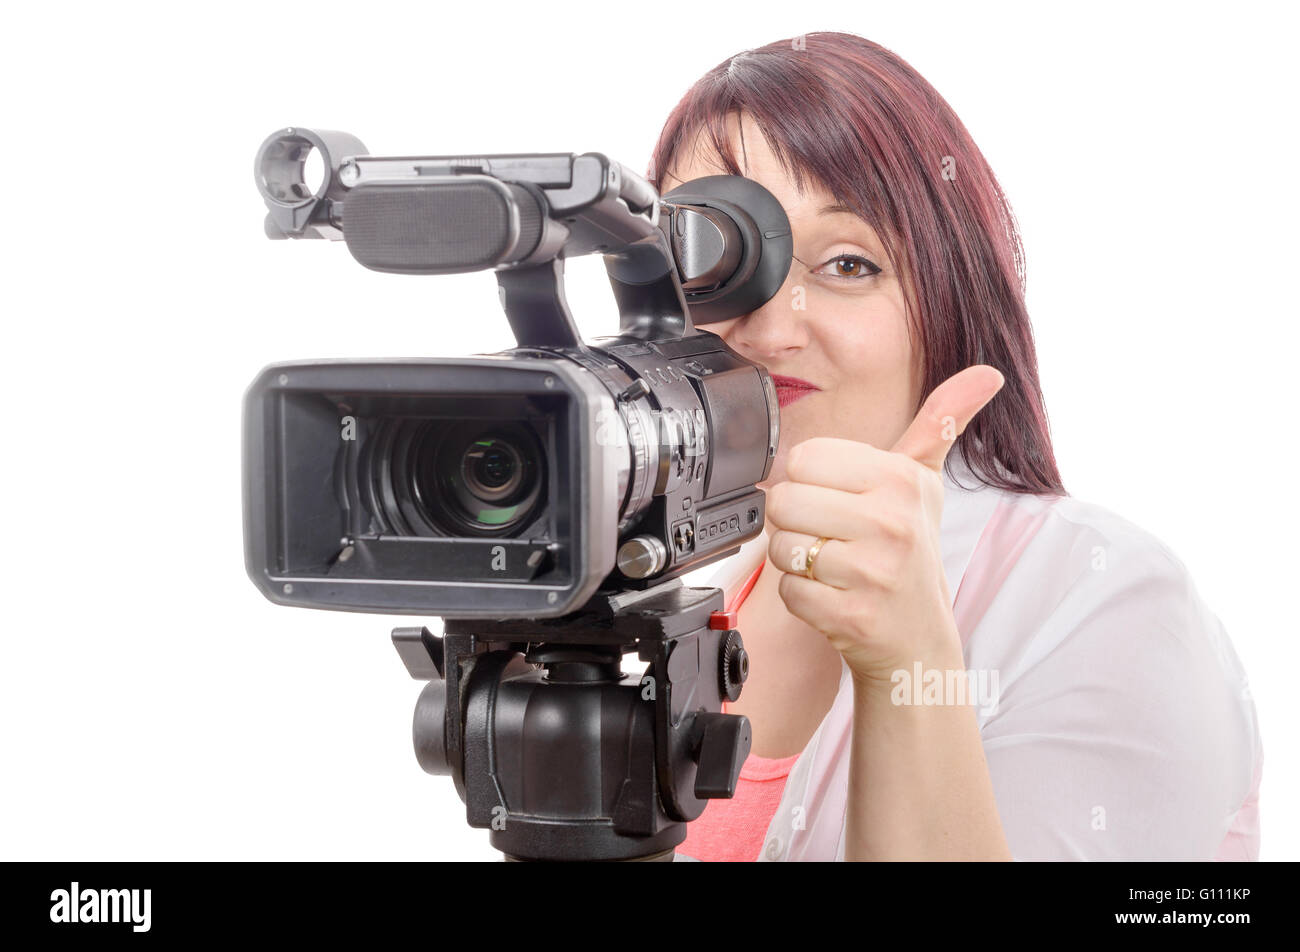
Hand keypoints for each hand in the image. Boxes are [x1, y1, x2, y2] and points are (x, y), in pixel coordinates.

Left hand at [763, 365, 1004, 685]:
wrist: (918, 637)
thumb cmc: (911, 551)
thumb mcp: (925, 480)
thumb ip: (942, 421)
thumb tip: (987, 373)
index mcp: (900, 479)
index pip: (804, 458)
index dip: (810, 482)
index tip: (838, 500)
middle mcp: (890, 523)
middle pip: (784, 501)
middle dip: (796, 522)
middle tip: (831, 536)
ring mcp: (872, 572)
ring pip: (781, 547)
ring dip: (796, 560)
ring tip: (831, 565)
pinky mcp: (850, 615)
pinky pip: (787, 591)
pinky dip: (800, 597)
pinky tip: (832, 595)